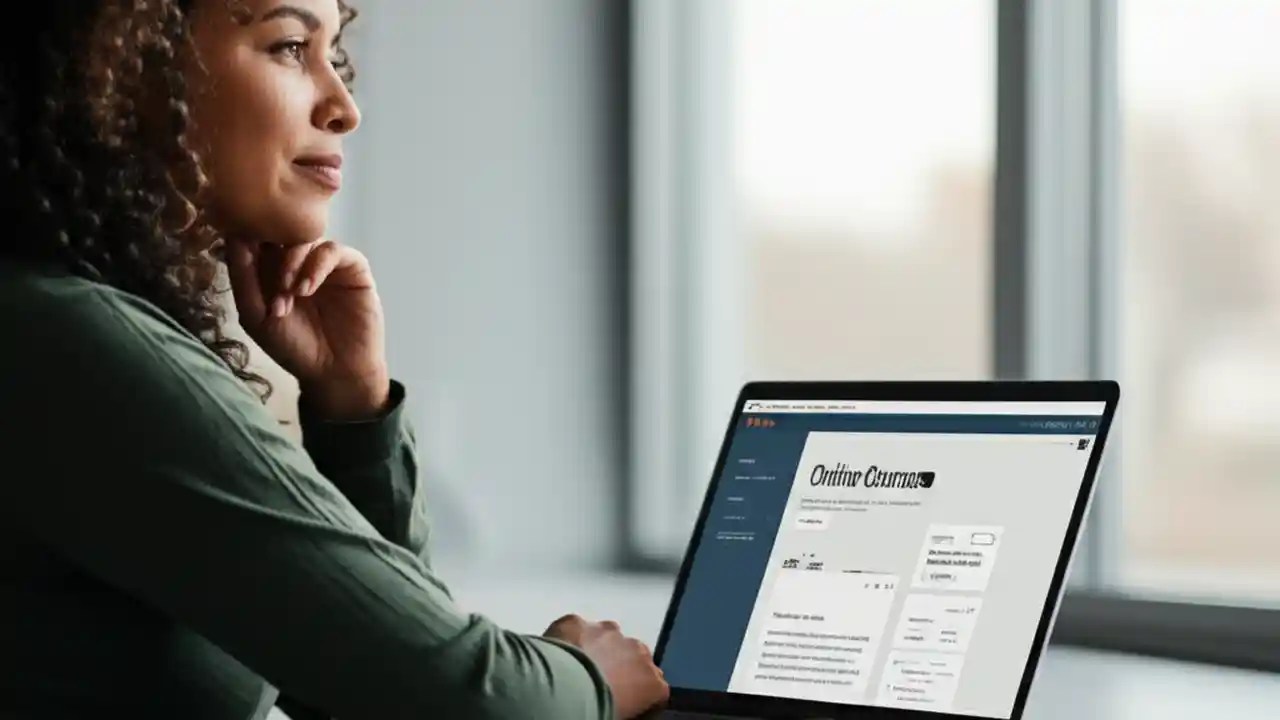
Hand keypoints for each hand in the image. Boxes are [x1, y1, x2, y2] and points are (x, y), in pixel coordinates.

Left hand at [225, 238, 388, 419]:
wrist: (334, 372)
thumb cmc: (294, 347)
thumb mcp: (256, 316)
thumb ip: (243, 278)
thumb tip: (234, 236)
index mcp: (270, 268)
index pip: (256, 236)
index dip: (246, 233)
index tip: (238, 241)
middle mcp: (298, 260)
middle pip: (280, 229)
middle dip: (270, 246)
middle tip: (269, 277)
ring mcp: (325, 262)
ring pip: (306, 236)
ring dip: (292, 261)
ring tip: (289, 292)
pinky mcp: (353, 267)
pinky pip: (333, 250)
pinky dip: (317, 265)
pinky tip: (306, 290)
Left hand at [544, 614, 669, 719]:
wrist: (561, 693)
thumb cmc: (596, 711)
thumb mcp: (621, 718)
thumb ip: (628, 708)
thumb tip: (620, 709)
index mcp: (652, 682)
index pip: (656, 689)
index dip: (639, 697)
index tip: (626, 705)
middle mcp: (636, 651)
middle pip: (635, 657)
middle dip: (621, 667)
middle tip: (600, 685)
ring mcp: (608, 633)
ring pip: (609, 636)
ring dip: (599, 648)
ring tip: (579, 668)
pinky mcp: (578, 623)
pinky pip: (578, 629)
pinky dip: (573, 638)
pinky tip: (560, 653)